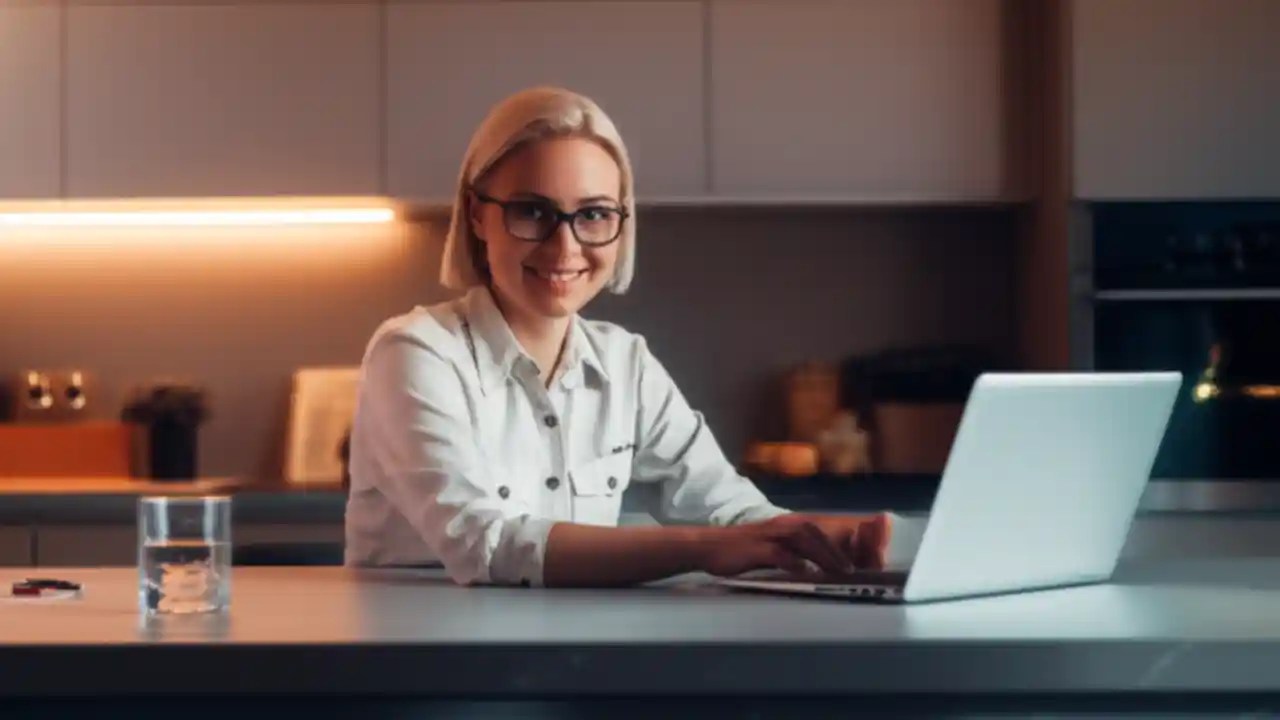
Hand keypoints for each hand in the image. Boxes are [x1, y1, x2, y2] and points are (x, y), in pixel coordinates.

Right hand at [697, 512, 892, 577]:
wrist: (709, 546)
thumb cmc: (744, 551)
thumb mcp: (776, 550)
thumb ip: (800, 555)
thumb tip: (823, 567)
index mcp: (792, 526)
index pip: (828, 529)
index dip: (852, 533)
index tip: (874, 541)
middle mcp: (785, 527)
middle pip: (822, 532)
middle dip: (846, 545)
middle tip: (866, 564)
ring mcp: (771, 536)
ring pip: (806, 541)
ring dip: (827, 555)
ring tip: (844, 571)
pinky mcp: (757, 549)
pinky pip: (780, 555)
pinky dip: (795, 563)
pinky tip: (806, 573)